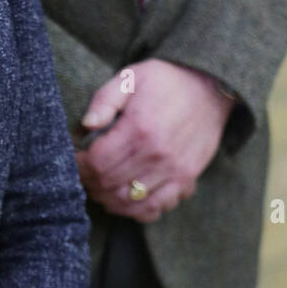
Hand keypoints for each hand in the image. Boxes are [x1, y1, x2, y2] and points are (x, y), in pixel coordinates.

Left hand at [74, 59, 233, 223]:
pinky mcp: (187, 179)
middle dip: (89, 181)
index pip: (97, 162)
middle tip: (84, 173)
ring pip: (129, 201)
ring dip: (108, 198)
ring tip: (100, 187)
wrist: (210, 87)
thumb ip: (105, 100)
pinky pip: (158, 207)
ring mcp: (174, 170)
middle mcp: (157, 154)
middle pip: (110, 184)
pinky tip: (125, 200)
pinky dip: (137, 210)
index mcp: (139, 128)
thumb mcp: (130, 77)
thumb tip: (86, 124)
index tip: (75, 157)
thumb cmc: (165, 81)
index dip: (79, 164)